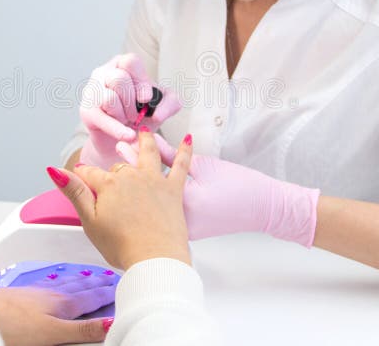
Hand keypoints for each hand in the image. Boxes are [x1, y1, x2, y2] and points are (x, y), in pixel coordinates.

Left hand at [0, 280, 113, 345]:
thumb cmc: (9, 324)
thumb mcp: (52, 333)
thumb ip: (82, 329)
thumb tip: (110, 324)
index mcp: (63, 304)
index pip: (93, 297)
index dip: (108, 293)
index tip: (121, 286)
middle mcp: (51, 294)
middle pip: (81, 286)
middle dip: (97, 282)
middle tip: (109, 277)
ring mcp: (35, 292)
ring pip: (65, 283)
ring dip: (81, 279)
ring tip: (89, 276)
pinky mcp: (20, 294)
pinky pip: (49, 284)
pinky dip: (60, 282)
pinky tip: (54, 283)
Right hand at [48, 128, 191, 269]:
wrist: (155, 259)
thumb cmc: (122, 246)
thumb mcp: (89, 221)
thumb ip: (74, 192)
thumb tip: (55, 170)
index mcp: (109, 185)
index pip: (88, 174)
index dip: (80, 176)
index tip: (76, 177)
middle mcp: (131, 176)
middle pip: (118, 168)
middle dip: (112, 172)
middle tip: (110, 180)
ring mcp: (154, 181)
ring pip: (148, 154)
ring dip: (145, 141)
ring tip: (143, 132)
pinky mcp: (173, 189)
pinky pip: (181, 165)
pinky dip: (184, 152)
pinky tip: (188, 140)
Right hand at [78, 53, 180, 168]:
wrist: (123, 139)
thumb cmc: (142, 115)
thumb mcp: (162, 105)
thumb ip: (170, 103)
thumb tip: (157, 114)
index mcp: (123, 65)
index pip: (130, 62)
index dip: (141, 81)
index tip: (146, 99)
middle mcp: (104, 73)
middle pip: (118, 79)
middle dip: (132, 102)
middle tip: (135, 114)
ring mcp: (92, 90)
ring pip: (109, 98)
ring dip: (124, 114)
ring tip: (126, 120)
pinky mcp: (86, 110)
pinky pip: (102, 117)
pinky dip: (118, 129)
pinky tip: (128, 136)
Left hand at [117, 136, 320, 246]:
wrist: (262, 209)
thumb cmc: (238, 186)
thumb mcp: (205, 167)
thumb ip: (176, 157)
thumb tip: (153, 146)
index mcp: (181, 200)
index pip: (147, 177)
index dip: (131, 159)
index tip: (120, 147)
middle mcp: (178, 217)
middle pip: (144, 196)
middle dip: (129, 176)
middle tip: (115, 157)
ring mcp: (182, 228)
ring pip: (150, 208)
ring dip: (137, 192)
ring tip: (122, 176)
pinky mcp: (188, 232)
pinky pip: (163, 217)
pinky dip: (152, 206)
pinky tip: (142, 195)